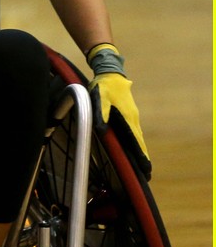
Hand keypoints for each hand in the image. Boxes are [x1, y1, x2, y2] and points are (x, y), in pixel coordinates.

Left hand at [87, 44, 148, 158]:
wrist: (111, 73)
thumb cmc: (104, 86)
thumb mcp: (99, 99)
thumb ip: (100, 114)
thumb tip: (102, 130)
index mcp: (127, 117)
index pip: (135, 141)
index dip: (140, 155)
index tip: (146, 168)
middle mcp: (133, 118)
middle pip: (139, 141)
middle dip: (143, 157)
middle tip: (147, 173)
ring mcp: (133, 116)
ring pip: (138, 137)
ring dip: (141, 150)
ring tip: (144, 164)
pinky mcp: (129, 114)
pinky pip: (135, 131)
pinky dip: (137, 142)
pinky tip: (136, 147)